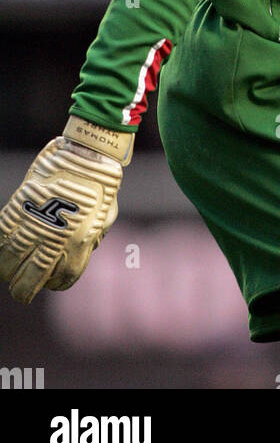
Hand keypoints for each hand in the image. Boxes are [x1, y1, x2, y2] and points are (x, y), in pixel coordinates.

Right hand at [0, 117, 132, 303]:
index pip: (63, 277)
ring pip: (11, 258)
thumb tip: (84, 250)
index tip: (49, 284)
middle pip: (31, 277)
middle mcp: (55, 238)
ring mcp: (35, 221)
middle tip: (20, 291)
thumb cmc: (102, 182)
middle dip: (23, 288)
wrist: (88, 151)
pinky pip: (2, 234)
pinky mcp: (21, 205)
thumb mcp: (105, 215)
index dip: (55, 284)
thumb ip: (92, 237)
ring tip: (7, 273)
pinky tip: (1, 251)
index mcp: (80, 242)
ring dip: (7, 270)